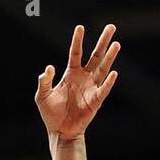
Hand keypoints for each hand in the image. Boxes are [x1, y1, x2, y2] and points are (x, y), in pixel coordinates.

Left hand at [36, 24, 119, 140]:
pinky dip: (109, 82)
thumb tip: (49, 67)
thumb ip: (44, 81)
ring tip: (116, 44)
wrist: (60, 131)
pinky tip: (114, 73)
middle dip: (103, 42)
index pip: (76, 53)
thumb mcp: (42, 95)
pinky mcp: (96, 101)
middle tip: (111, 27)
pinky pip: (104, 89)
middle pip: (95, 56)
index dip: (78, 40)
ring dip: (110, 57)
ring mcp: (91, 88)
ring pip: (103, 69)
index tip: (81, 27)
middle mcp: (84, 78)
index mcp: (71, 74)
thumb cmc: (51, 114)